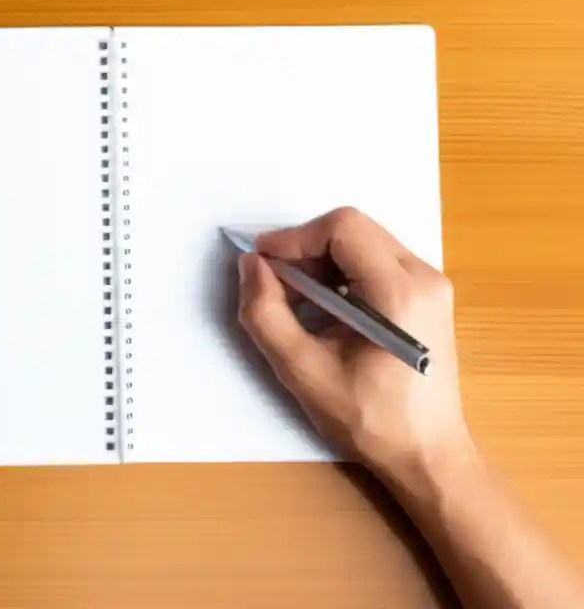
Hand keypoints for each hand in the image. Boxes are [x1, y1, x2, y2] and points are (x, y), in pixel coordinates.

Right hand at [236, 207, 473, 478]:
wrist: (427, 455)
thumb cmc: (369, 420)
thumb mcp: (303, 370)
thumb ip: (267, 313)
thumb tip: (251, 266)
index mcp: (400, 292)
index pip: (343, 228)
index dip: (294, 238)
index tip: (262, 265)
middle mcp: (425, 277)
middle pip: (354, 231)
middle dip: (306, 249)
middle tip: (276, 284)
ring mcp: (432, 286)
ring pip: (365, 244)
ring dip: (323, 262)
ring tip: (298, 302)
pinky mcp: (428, 299)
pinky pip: (378, 264)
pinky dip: (343, 275)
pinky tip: (327, 311)